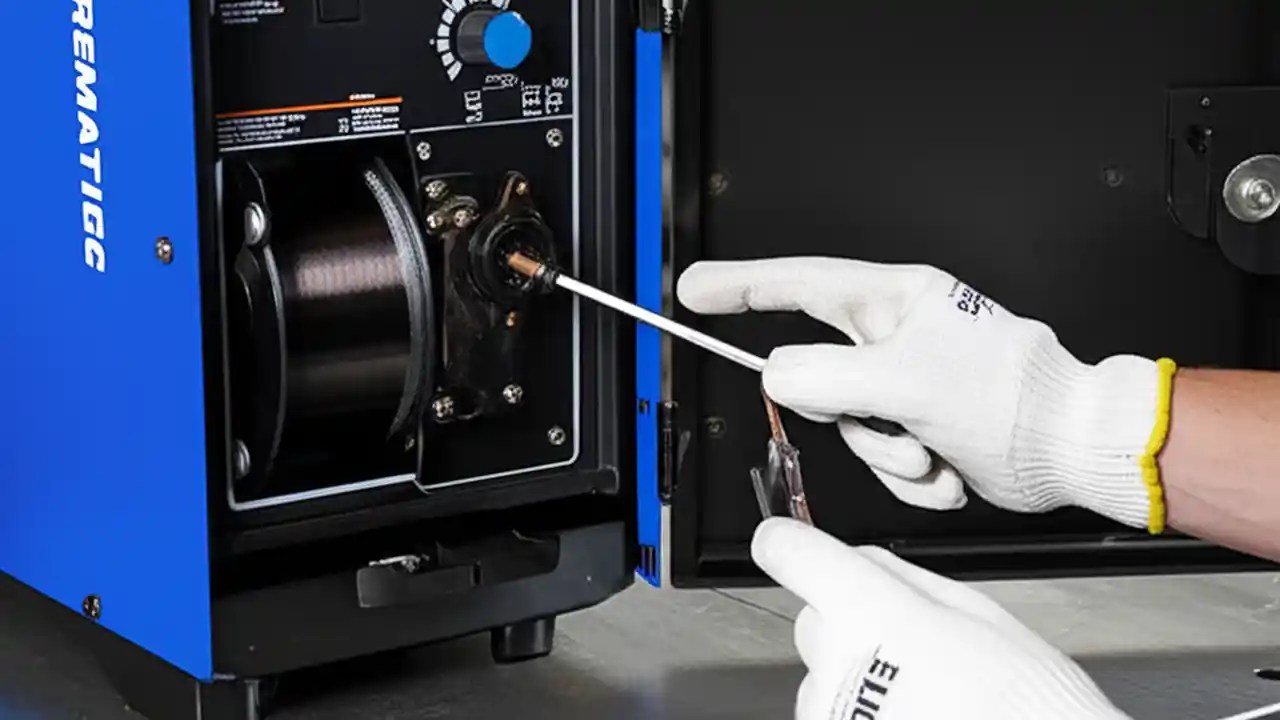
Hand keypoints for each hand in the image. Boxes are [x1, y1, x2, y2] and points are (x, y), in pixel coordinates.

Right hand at [677, 257, 1171, 530]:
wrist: (1068, 449)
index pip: (799, 283)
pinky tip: (950, 467)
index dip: (740, 285)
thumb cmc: (1009, 398)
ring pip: (850, 427)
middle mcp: (898, 337)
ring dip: (891, 454)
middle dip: (853, 415)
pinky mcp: (921, 428)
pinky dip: (913, 476)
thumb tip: (779, 375)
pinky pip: (882, 459)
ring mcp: (908, 385)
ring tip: (935, 449)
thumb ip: (827, 376)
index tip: (695, 289)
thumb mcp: (903, 381)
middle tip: (892, 419)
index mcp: (895, 301)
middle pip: (820, 374)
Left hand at [753, 517, 1128, 719]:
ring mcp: (831, 715)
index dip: (792, 544)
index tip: (792, 543)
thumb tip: (859, 559)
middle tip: (909, 647)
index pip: (790, 552)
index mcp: (867, 611)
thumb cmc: (1020, 698)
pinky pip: (836, 718)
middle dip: (848, 626)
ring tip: (923, 697)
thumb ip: (902, 579)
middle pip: (814, 622)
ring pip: (826, 678)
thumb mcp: (976, 613)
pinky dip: (865, 717)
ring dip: (858, 681)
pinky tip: (915, 718)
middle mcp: (835, 664)